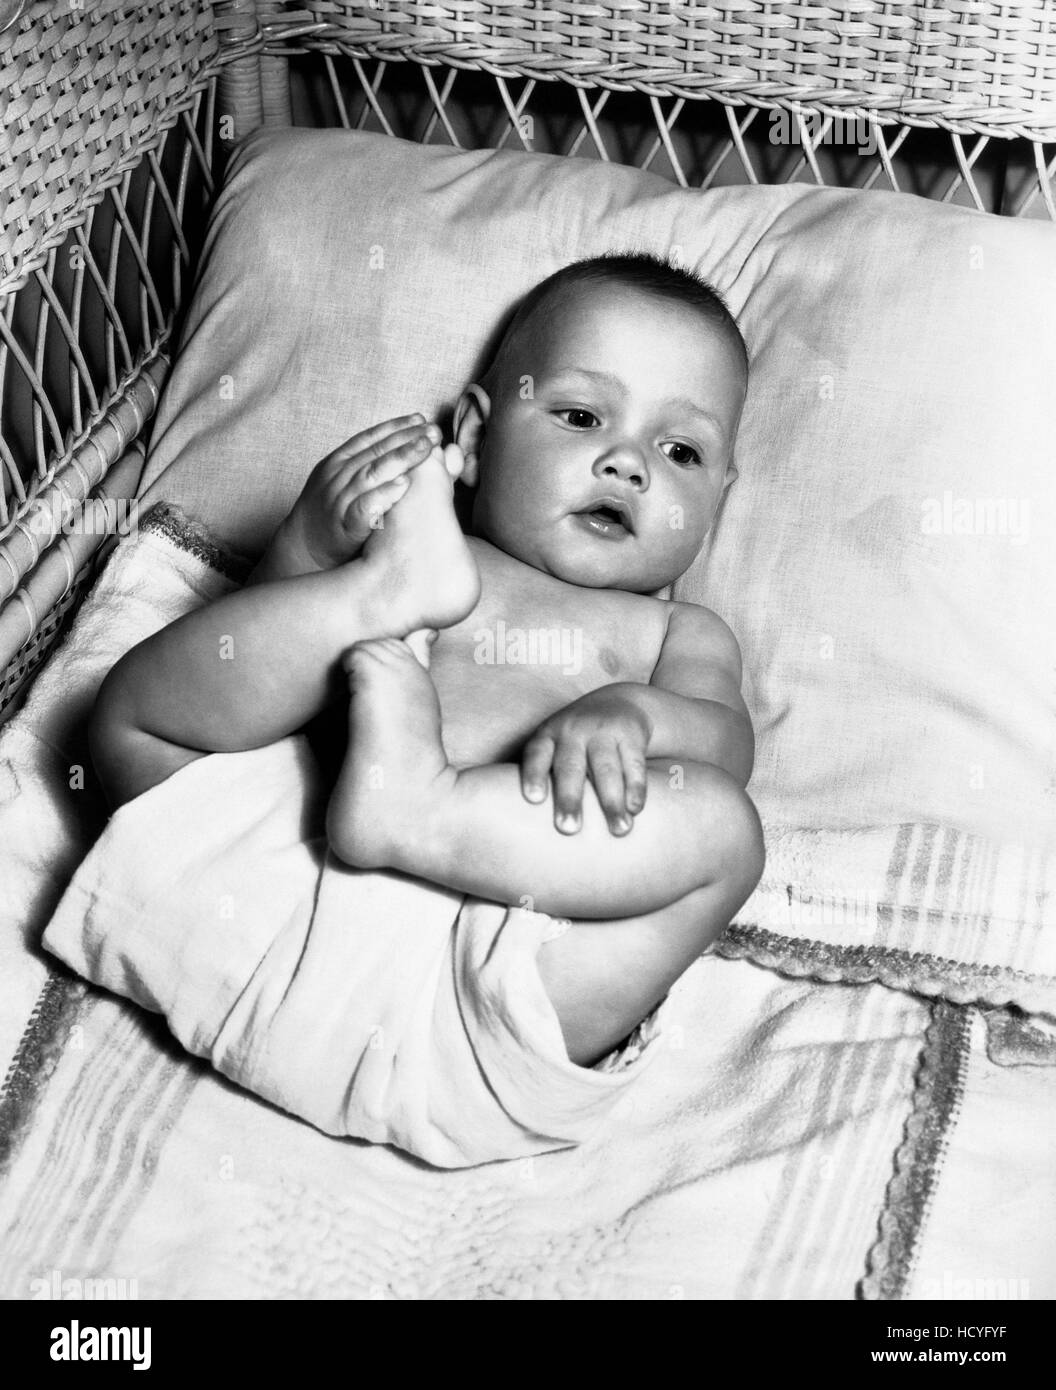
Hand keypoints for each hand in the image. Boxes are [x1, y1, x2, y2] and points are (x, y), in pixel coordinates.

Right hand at [279, 414, 446, 572]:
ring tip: (425, 449)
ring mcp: (340, 499)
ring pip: (372, 474)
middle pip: (376, 452)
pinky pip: (365, 507)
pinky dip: (384, 494)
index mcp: (339, 462)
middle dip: (406, 439)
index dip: (396, 427)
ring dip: (401, 458)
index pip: (370, 438)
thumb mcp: (348, 484)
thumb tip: (415, 451)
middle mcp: (338, 476)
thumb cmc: (336, 515)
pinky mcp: (345, 525)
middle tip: (433, 431)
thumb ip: (376, 468)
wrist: (305, 549)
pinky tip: (403, 484)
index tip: (421, 419)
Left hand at [520, 689, 651, 835]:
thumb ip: (545, 775)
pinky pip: (633, 764)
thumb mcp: (554, 745)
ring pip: (606, 769)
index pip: (536, 754)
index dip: (534, 775)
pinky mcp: (631, 734)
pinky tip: (635, 809)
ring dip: (611, 802)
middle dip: (570, 798)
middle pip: (570, 767)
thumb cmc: (574, 741)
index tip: (534, 800)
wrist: (617, 702)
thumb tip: (531, 825)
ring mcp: (603, 731)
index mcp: (548, 735)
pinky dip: (636, 788)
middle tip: (569, 829)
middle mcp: (573, 731)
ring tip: (618, 830)